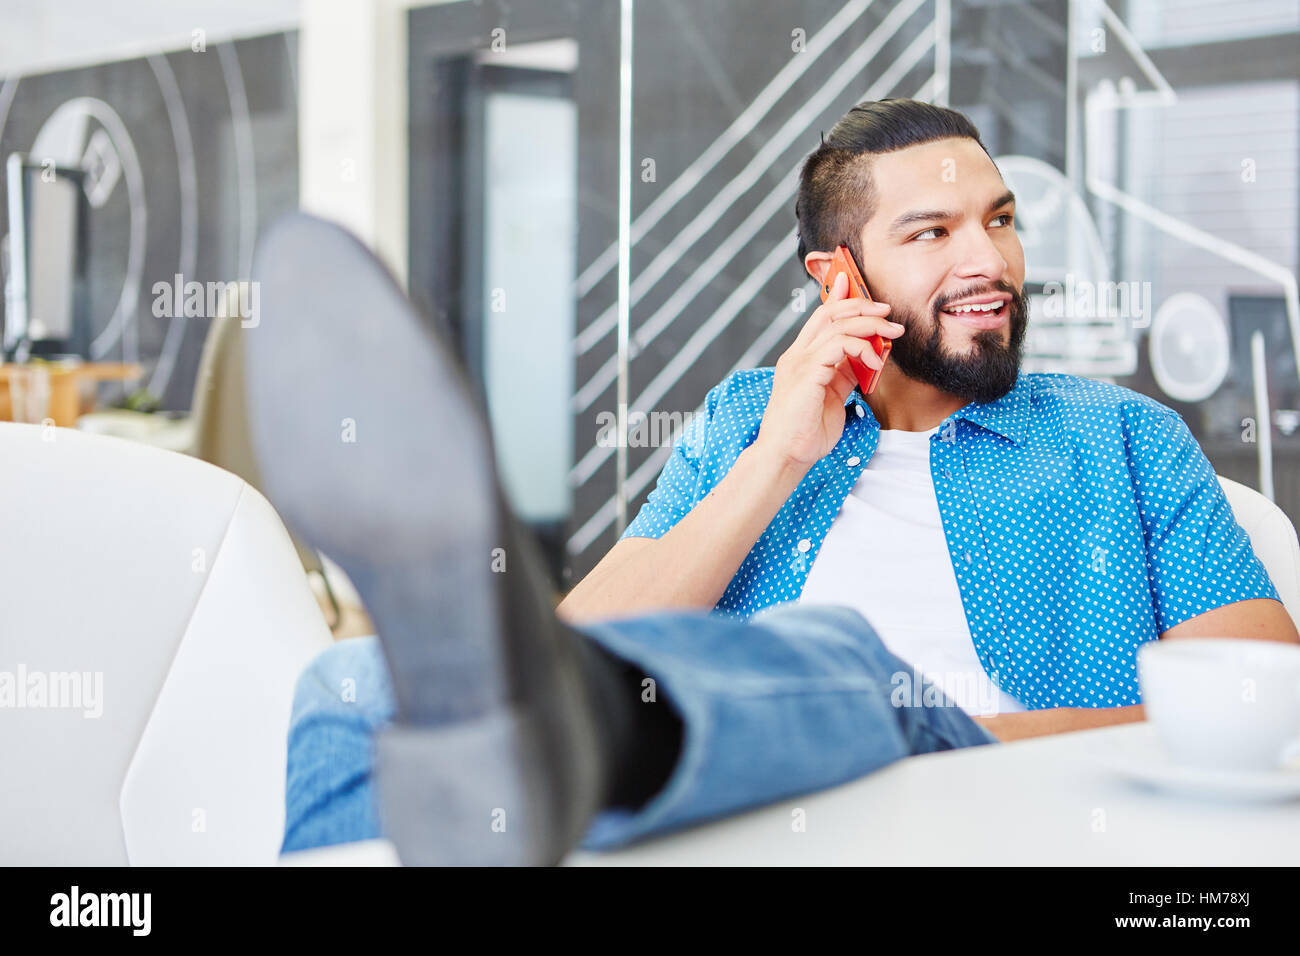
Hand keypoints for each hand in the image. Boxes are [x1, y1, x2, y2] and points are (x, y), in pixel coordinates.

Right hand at [753, 271, 902, 469]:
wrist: (786, 455)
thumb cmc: (807, 432)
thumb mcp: (832, 395)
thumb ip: (845, 372)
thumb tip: (866, 356)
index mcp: (800, 358)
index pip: (820, 317)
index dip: (840, 297)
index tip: (855, 283)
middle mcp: (796, 355)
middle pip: (829, 313)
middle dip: (862, 306)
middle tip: (888, 313)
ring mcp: (799, 362)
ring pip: (837, 325)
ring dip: (870, 325)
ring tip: (892, 334)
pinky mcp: (807, 373)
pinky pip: (838, 345)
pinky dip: (862, 348)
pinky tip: (876, 362)